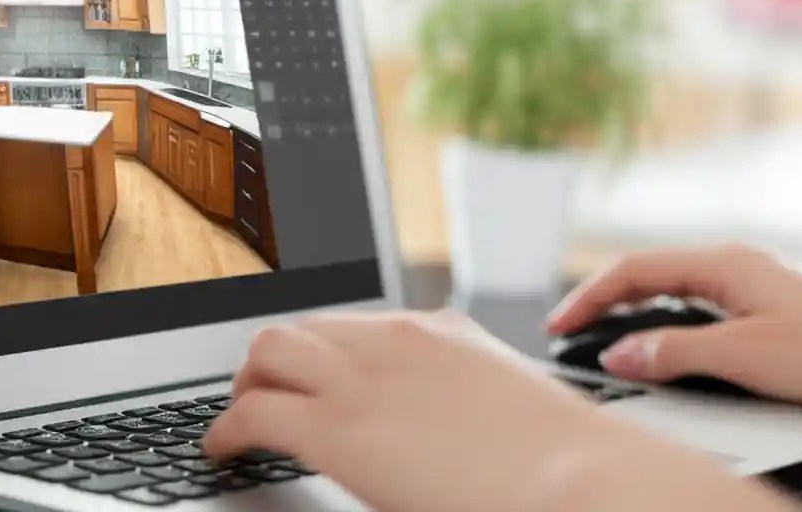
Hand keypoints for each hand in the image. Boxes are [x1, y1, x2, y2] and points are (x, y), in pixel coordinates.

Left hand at [204, 310, 790, 511]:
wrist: (577, 478)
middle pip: (303, 326)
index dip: (325, 351)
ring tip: (240, 412)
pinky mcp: (335, 426)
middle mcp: (392, 338)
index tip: (316, 371)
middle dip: (276, 357)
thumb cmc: (559, 460)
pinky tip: (223, 448)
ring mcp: (361, 377)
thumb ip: (463, 400)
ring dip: (248, 381)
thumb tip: (443, 431)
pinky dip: (228, 429)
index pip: (357, 323)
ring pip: (269, 351)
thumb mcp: (505, 406)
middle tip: (266, 388)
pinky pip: (253, 412)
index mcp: (438, 331)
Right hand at [548, 245, 801, 424]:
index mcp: (723, 263)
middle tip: (566, 328)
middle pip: (647, 272)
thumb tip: (619, 353)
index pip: (634, 270)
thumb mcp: (740, 357)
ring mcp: (745, 283)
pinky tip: (651, 337)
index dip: (589, 297)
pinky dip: (657, 317)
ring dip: (628, 307)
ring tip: (597, 331)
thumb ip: (672, 352)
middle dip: (601, 298)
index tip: (559, 323)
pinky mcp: (755, 306)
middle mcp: (732, 264)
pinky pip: (689, 302)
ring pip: (668, 286)